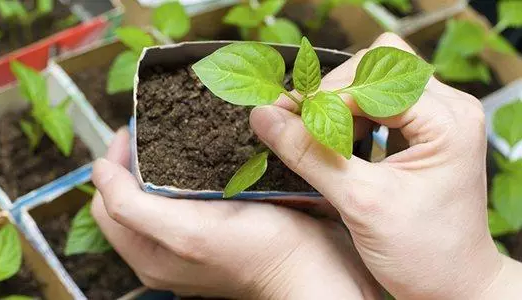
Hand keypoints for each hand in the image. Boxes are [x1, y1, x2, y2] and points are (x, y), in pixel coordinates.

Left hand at [91, 128, 380, 298]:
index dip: (114, 163)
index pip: (106, 201)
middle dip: (134, 158)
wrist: (312, 267)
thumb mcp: (187, 232)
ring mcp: (188, 240)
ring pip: (156, 193)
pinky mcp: (212, 230)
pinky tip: (202, 155)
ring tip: (174, 135)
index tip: (133, 131)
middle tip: (153, 128)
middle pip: (128, 196)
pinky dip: (184, 171)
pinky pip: (184, 196)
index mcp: (147, 253)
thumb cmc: (258, 252)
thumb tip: (97, 171)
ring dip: (159, 161)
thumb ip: (132, 207)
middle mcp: (162, 250)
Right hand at [250, 33, 512, 299]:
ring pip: (374, 82)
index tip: (281, 115)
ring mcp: (437, 119)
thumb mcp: (360, 202)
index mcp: (446, 120)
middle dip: (330, 94)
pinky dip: (348, 117)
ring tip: (314, 135)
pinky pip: (378, 104)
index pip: (371, 81)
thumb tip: (264, 117)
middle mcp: (448, 108)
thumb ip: (310, 155)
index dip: (322, 96)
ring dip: (337, 104)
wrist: (453, 286)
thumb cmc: (423, 253)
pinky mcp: (424, 132)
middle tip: (295, 123)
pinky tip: (335, 142)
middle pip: (375, 68)